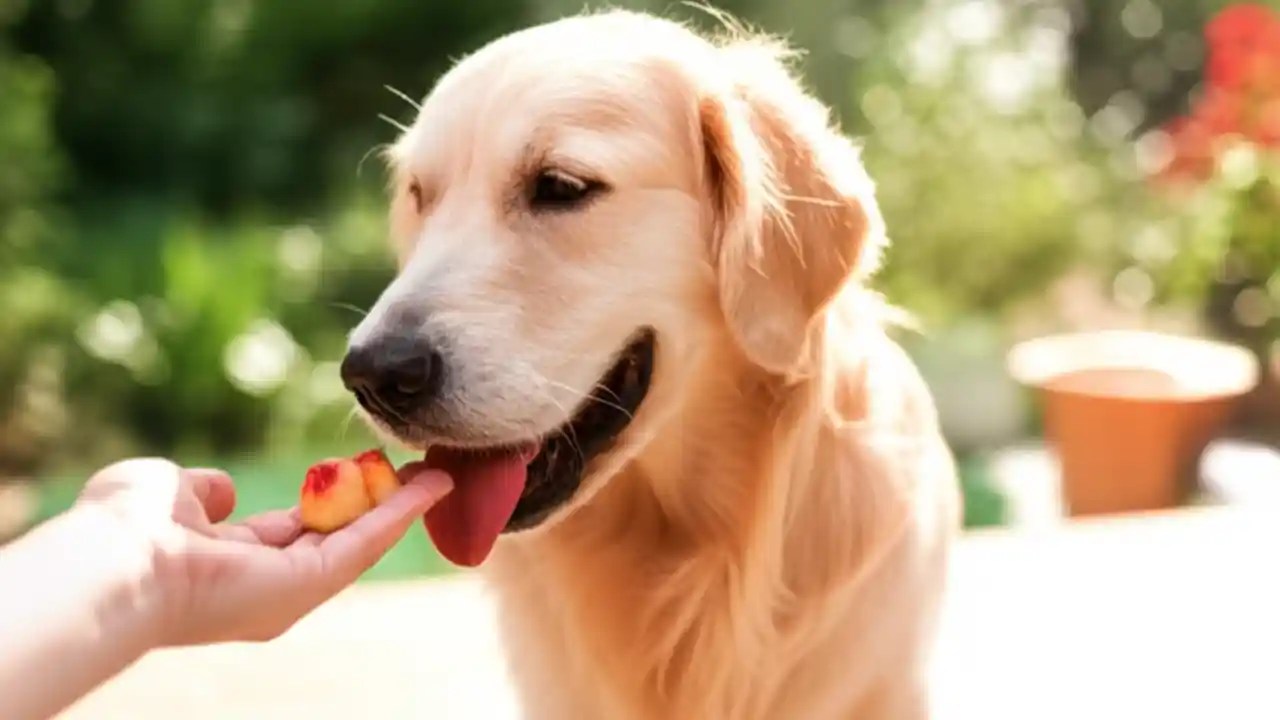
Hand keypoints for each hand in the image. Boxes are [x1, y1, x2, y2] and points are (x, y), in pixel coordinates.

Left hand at [75, 457, 451, 646]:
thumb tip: (223, 490)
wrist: (111, 565)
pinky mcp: (307, 587)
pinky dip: (399, 514)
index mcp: (229, 566)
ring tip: (436, 476)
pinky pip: (361, 543)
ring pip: (358, 543)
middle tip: (415, 472)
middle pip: (336, 540)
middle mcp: (265, 589)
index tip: (359, 471)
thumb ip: (202, 490)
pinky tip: (427, 486)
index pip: (293, 533)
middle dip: (378, 505)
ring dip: (400, 509)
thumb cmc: (124, 528)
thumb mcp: (169, 491)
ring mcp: (287, 594)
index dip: (330, 501)